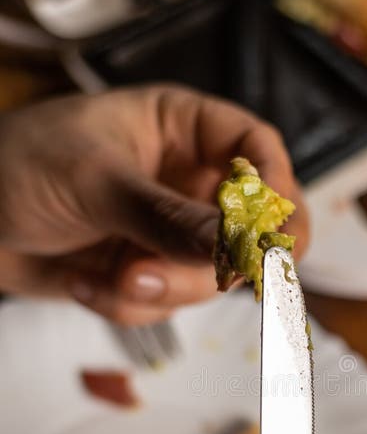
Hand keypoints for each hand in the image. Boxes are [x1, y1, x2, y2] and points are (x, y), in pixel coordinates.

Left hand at [0, 86, 307, 323]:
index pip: (258, 150)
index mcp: (181, 129)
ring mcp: (170, 231)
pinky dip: (129, 305)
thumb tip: (237, 244)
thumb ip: (167, 215)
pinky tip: (87, 283)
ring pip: (211, 276)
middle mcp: (186, 180)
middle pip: (250, 227)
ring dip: (164, 289)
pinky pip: (169, 303)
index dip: (275, 190)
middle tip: (185, 273)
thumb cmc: (15, 165)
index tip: (268, 232)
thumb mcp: (94, 181)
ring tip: (114, 278)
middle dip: (215, 262)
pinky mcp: (148, 271)